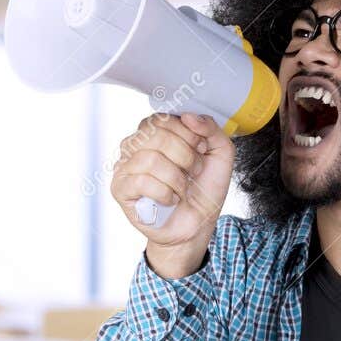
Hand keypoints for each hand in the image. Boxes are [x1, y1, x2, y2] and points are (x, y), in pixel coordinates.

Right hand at [111, 111, 234, 278]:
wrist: (198, 224)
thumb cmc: (203, 189)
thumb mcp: (220, 154)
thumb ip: (211, 128)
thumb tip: (188, 116)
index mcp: (156, 131)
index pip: (164, 118)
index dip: (188, 135)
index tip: (199, 151)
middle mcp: (136, 144)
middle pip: (157, 134)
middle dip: (185, 157)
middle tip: (192, 172)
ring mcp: (125, 165)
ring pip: (150, 158)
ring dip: (177, 179)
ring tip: (182, 189)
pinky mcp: (120, 188)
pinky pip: (142, 181)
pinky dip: (165, 193)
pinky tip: (170, 200)